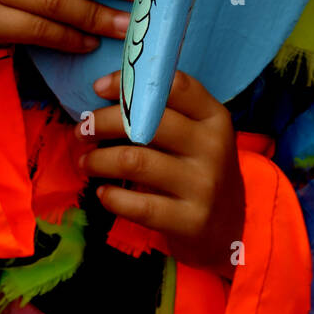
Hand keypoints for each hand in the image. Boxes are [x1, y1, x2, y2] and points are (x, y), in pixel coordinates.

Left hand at [76, 69, 244, 276]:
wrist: (231, 228)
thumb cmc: (200, 170)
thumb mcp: (197, 135)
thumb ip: (164, 113)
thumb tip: (106, 91)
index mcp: (215, 117)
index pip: (175, 86)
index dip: (132, 84)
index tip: (99, 87)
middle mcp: (212, 147)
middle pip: (148, 122)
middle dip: (104, 122)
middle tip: (82, 130)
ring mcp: (203, 185)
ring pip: (136, 162)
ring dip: (99, 160)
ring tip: (85, 162)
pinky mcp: (190, 221)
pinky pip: (140, 206)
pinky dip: (113, 198)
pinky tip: (103, 194)